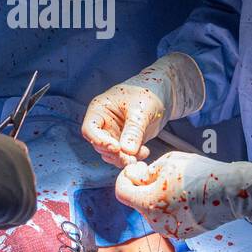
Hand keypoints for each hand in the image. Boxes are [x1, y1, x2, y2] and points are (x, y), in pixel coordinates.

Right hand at [81, 53, 205, 166]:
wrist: (162, 95)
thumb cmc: (147, 93)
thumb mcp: (140, 110)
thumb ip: (133, 131)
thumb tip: (127, 151)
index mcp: (99, 110)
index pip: (90, 129)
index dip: (99, 140)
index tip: (116, 148)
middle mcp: (103, 124)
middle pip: (100, 145)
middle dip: (114, 154)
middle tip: (130, 158)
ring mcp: (114, 134)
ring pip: (111, 154)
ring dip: (124, 159)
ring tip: (141, 154)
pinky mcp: (125, 142)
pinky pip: (124, 155)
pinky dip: (133, 157)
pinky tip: (145, 152)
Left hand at [115, 153, 251, 238]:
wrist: (230, 192)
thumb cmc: (200, 173)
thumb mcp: (168, 161)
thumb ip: (148, 171)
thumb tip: (140, 178)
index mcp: (148, 202)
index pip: (121, 191)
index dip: (126, 177)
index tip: (138, 170)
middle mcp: (156, 220)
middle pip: (137, 202)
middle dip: (142, 188)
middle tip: (158, 174)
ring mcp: (170, 230)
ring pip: (152, 211)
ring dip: (156, 198)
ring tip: (176, 185)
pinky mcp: (183, 233)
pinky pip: (168, 219)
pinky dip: (170, 208)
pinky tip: (186, 197)